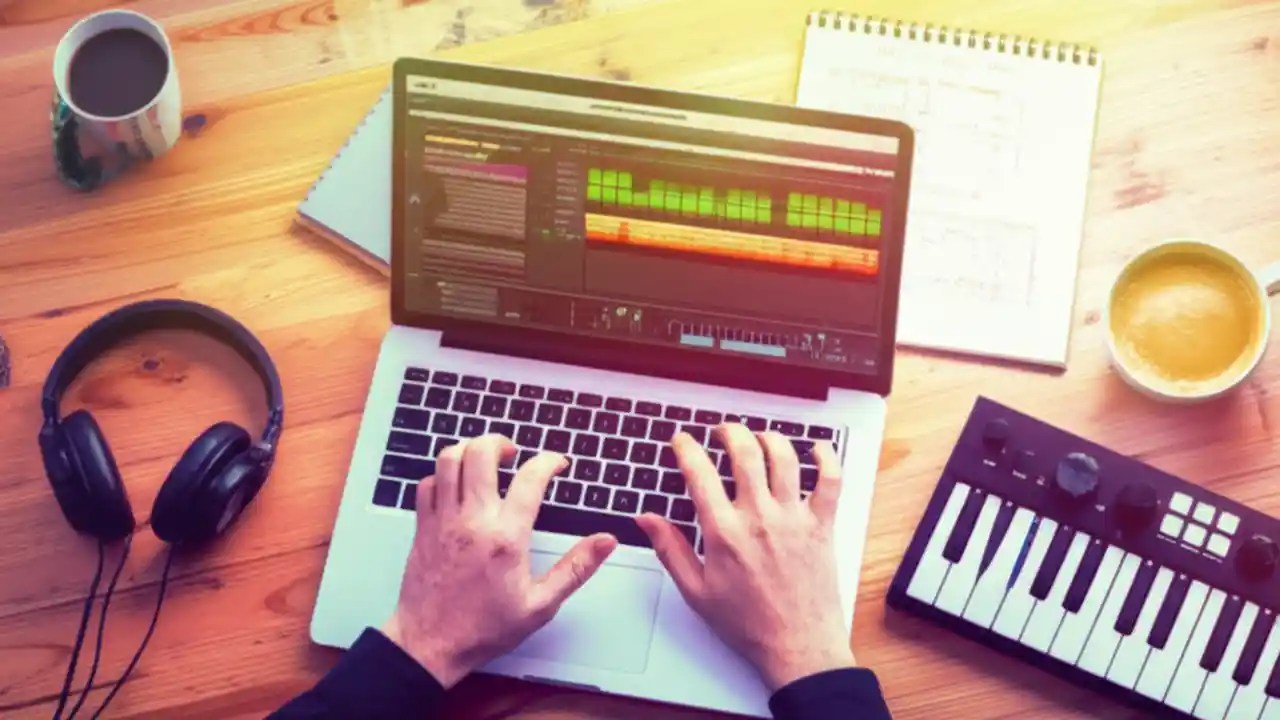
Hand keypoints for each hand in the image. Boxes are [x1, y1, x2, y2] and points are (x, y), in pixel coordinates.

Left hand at [382, 435, 617, 687]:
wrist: (430, 644)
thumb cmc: (484, 628)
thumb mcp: (540, 604)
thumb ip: (576, 568)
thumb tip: (605, 541)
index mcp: (506, 537)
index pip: (531, 478)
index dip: (549, 461)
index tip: (557, 464)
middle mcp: (473, 520)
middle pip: (481, 453)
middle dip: (501, 442)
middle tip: (513, 453)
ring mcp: (443, 521)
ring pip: (450, 459)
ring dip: (469, 450)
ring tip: (485, 460)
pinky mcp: (423, 527)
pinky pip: (428, 483)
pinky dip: (443, 475)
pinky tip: (457, 487)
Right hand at [636, 424, 854, 690]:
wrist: (797, 646)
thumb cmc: (748, 624)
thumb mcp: (696, 591)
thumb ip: (670, 548)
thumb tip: (646, 518)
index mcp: (724, 532)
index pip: (699, 472)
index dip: (686, 447)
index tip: (682, 440)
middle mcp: (759, 518)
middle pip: (743, 451)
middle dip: (728, 431)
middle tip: (720, 432)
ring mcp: (794, 518)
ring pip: (784, 456)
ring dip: (768, 437)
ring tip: (758, 438)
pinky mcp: (821, 525)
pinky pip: (831, 479)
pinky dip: (826, 457)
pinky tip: (815, 449)